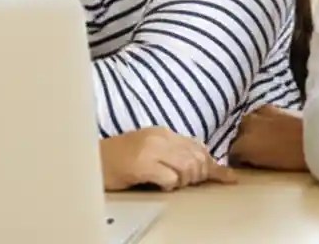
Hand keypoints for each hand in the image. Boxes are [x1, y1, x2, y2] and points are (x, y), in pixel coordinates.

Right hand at [99, 127, 238, 191]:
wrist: (90, 160)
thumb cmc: (118, 159)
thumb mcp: (148, 149)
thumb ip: (172, 152)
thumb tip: (202, 165)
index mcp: (162, 132)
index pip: (198, 147)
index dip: (213, 165)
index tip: (228, 177)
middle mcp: (159, 137)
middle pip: (197, 158)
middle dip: (198, 175)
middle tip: (185, 183)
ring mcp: (150, 150)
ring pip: (187, 168)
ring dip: (184, 181)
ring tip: (170, 183)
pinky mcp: (141, 165)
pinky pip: (170, 179)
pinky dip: (169, 186)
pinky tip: (159, 185)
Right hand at [229, 105, 305, 170]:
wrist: (316, 138)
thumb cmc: (295, 160)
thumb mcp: (269, 165)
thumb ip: (254, 159)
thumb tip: (247, 158)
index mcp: (245, 146)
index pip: (232, 152)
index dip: (238, 158)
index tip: (244, 162)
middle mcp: (246, 128)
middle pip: (237, 134)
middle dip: (242, 141)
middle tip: (254, 150)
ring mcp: (257, 115)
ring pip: (246, 122)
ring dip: (251, 128)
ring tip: (262, 136)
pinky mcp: (269, 107)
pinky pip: (258, 113)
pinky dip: (261, 119)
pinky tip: (270, 123)